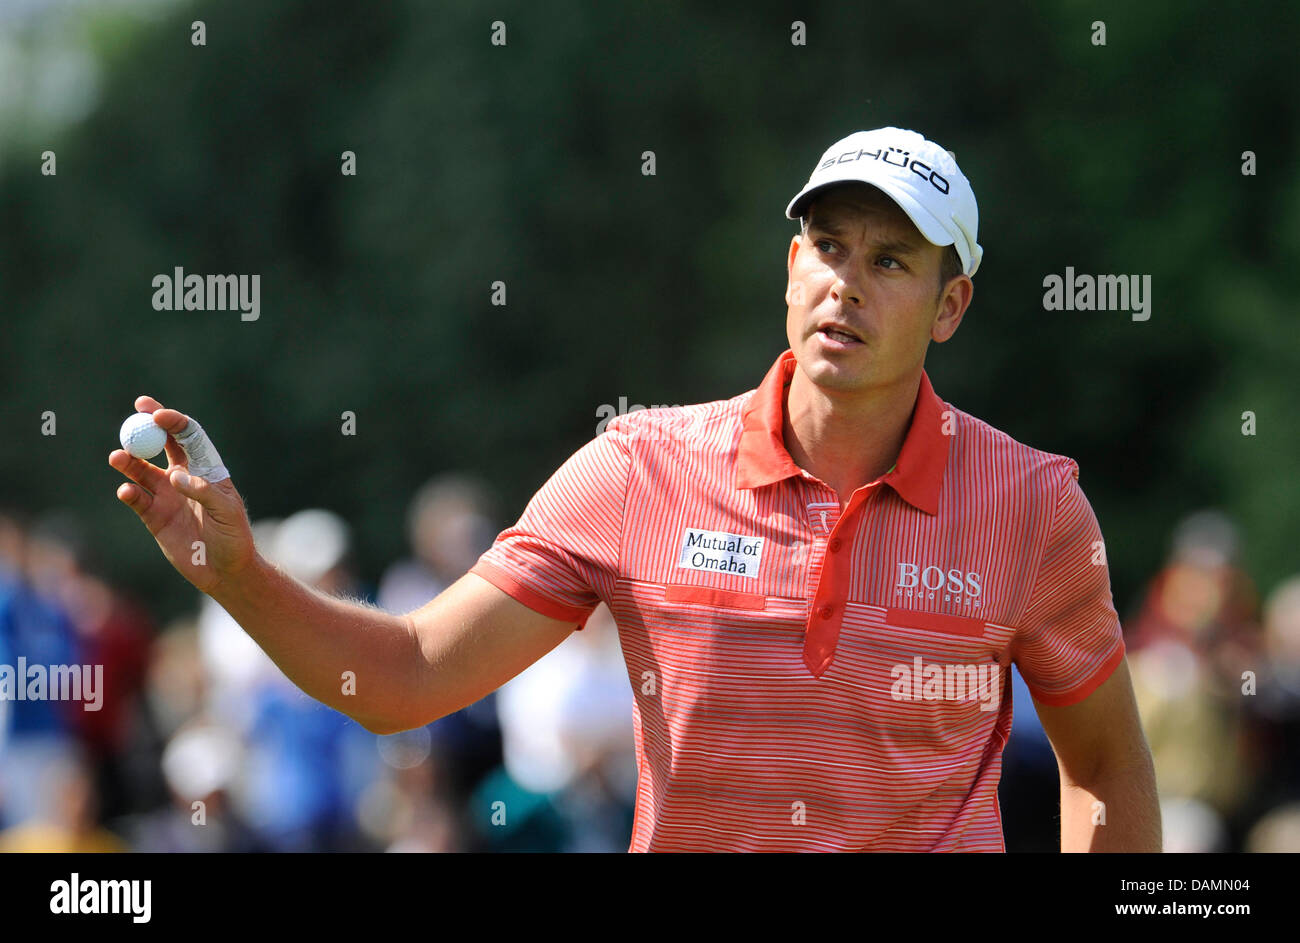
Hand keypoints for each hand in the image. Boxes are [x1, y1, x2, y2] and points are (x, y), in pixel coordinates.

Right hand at [109, 396, 255, 593]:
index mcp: (206, 469)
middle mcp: (184, 477)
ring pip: (142, 470)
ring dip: (129, 461)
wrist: (225, 571)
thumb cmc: (234, 537)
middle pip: (162, 444)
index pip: (189, 437)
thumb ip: (203, 491)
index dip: (174, 422)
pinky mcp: (154, 516)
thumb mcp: (227, 512)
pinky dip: (129, 493)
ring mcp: (167, 495)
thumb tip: (175, 476)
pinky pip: (136, 499)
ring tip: (118, 457)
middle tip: (135, 414)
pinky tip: (127, 492)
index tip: (157, 414)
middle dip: (148, 426)